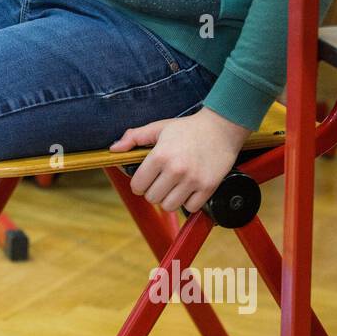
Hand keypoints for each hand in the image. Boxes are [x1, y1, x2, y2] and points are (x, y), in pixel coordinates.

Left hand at [109, 106, 250, 213]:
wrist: (222, 128)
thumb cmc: (188, 128)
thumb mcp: (158, 128)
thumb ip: (134, 137)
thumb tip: (114, 149)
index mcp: (160, 155)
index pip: (138, 185)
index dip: (138, 184)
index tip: (144, 181)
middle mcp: (176, 170)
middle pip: (152, 198)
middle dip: (153, 192)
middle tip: (160, 182)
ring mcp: (193, 180)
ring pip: (169, 206)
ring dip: (169, 199)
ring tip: (173, 187)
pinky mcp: (208, 187)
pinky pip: (190, 208)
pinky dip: (188, 202)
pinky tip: (188, 190)